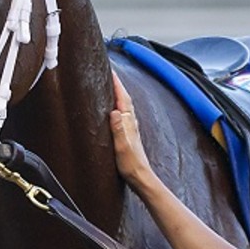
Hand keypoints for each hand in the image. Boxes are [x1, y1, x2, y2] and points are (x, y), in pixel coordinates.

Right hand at [109, 70, 154, 188]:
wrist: (140, 177)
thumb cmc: (131, 164)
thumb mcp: (122, 146)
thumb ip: (119, 129)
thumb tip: (115, 112)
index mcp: (128, 122)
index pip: (123, 98)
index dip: (117, 84)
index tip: (110, 71)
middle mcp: (131, 122)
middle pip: (124, 98)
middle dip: (117, 85)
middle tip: (109, 74)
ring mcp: (130, 128)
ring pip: (124, 105)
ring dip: (118, 94)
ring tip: (110, 86)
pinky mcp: (128, 134)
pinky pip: (123, 114)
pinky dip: (118, 106)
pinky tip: (114, 109)